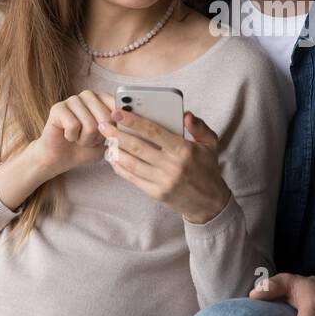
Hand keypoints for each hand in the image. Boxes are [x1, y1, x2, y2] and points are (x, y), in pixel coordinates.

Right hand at [32, 89, 116, 177]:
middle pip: (106, 118)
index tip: (108, 136)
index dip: (115, 128)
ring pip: (90, 125)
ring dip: (85, 140)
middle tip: (89, 139)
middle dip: (99, 137)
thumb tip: (129, 122)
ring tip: (78, 138)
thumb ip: (121, 130)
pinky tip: (67, 136)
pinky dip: (72, 137)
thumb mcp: (109, 141)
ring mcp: (72, 99)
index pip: (119, 109)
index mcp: (104, 99)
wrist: (60, 159)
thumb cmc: (86, 149)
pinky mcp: (57, 107)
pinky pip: (73, 126)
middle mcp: (88, 95)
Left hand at [98, 108, 231, 223]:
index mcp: (184, 150)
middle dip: (118, 134)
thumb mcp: (210, 144)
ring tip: (106, 140)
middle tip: (104, 124)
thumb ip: (199, 127)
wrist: (209, 203)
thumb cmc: (207, 169)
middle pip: (138, 147)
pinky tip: (113, 158)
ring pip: (132, 163)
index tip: (119, 112)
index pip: (154, 132)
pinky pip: (133, 178)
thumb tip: (186, 114)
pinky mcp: (156, 193)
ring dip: (115, 151)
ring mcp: (162, 181)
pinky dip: (120, 167)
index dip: (134, 121)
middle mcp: (172, 166)